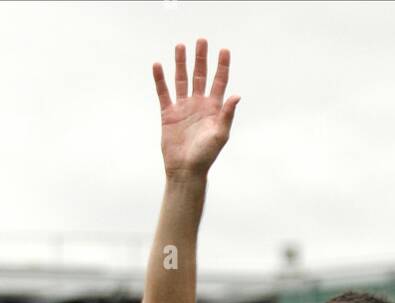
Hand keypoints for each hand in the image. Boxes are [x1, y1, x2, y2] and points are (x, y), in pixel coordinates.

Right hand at [152, 39, 239, 178]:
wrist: (186, 170)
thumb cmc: (205, 156)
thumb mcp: (220, 135)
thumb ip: (227, 114)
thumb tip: (236, 96)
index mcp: (213, 109)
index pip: (219, 82)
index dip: (222, 66)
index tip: (224, 50)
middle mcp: (198, 105)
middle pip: (200, 76)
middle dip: (201, 59)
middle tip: (201, 41)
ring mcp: (183, 108)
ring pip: (181, 80)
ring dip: (181, 63)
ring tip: (180, 46)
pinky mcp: (168, 114)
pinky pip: (163, 93)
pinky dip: (160, 80)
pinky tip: (158, 65)